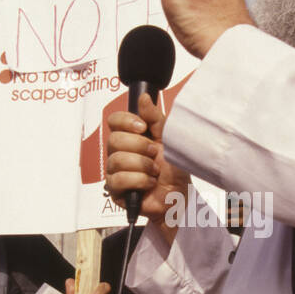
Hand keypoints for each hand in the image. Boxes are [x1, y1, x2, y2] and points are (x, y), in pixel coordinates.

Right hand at [106, 93, 191, 240]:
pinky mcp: (115, 190)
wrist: (180, 195)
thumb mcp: (169, 139)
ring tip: (155, 172)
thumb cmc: (174, 168)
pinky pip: (118, 179)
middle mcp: (119, 152)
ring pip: (117, 160)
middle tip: (155, 154)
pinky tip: (149, 184)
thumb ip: (156, 119)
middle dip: (140, 146)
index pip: (114, 120)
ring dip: (142, 166)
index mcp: (130, 137)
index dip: (126, 121)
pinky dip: (139, 181)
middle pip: (114, 139)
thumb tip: (143, 98)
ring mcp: (115, 171)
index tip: (143, 128)